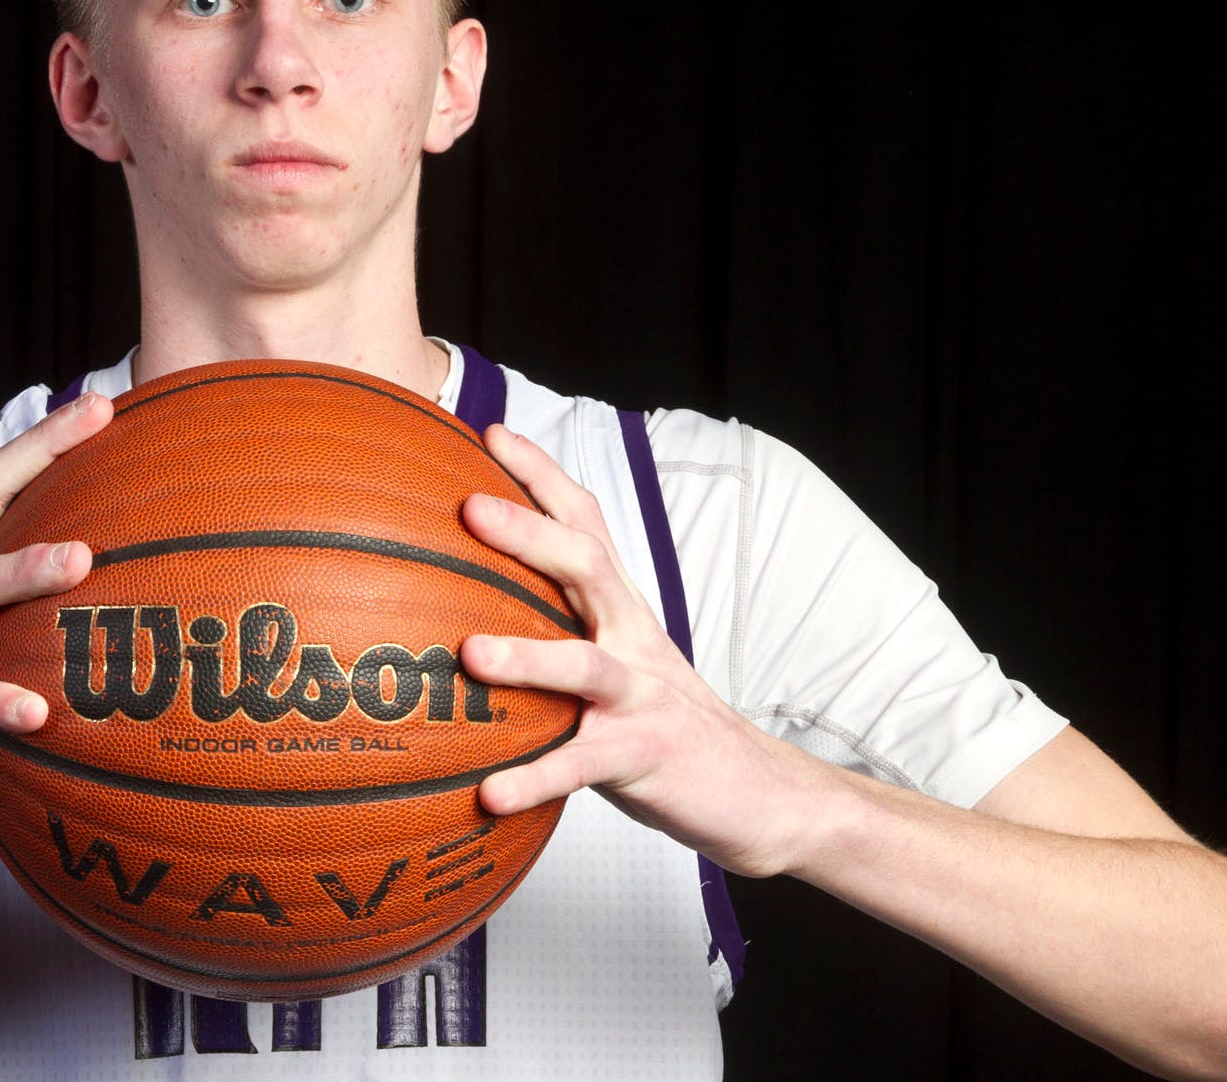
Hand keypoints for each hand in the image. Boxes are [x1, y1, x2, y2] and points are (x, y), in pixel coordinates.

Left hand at [457, 424, 831, 877]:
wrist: (759, 792)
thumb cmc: (665, 724)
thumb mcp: (617, 663)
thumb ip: (559, 631)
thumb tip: (467, 614)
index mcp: (622, 610)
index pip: (584, 523)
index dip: (541, 475)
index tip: (490, 432)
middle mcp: (633, 640)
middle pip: (586, 567)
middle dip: (529, 532)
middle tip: (470, 507)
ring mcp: (640, 698)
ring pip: (586, 665)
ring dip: (529, 659)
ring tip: (471, 654)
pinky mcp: (643, 757)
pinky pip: (582, 767)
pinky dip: (535, 779)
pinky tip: (489, 792)